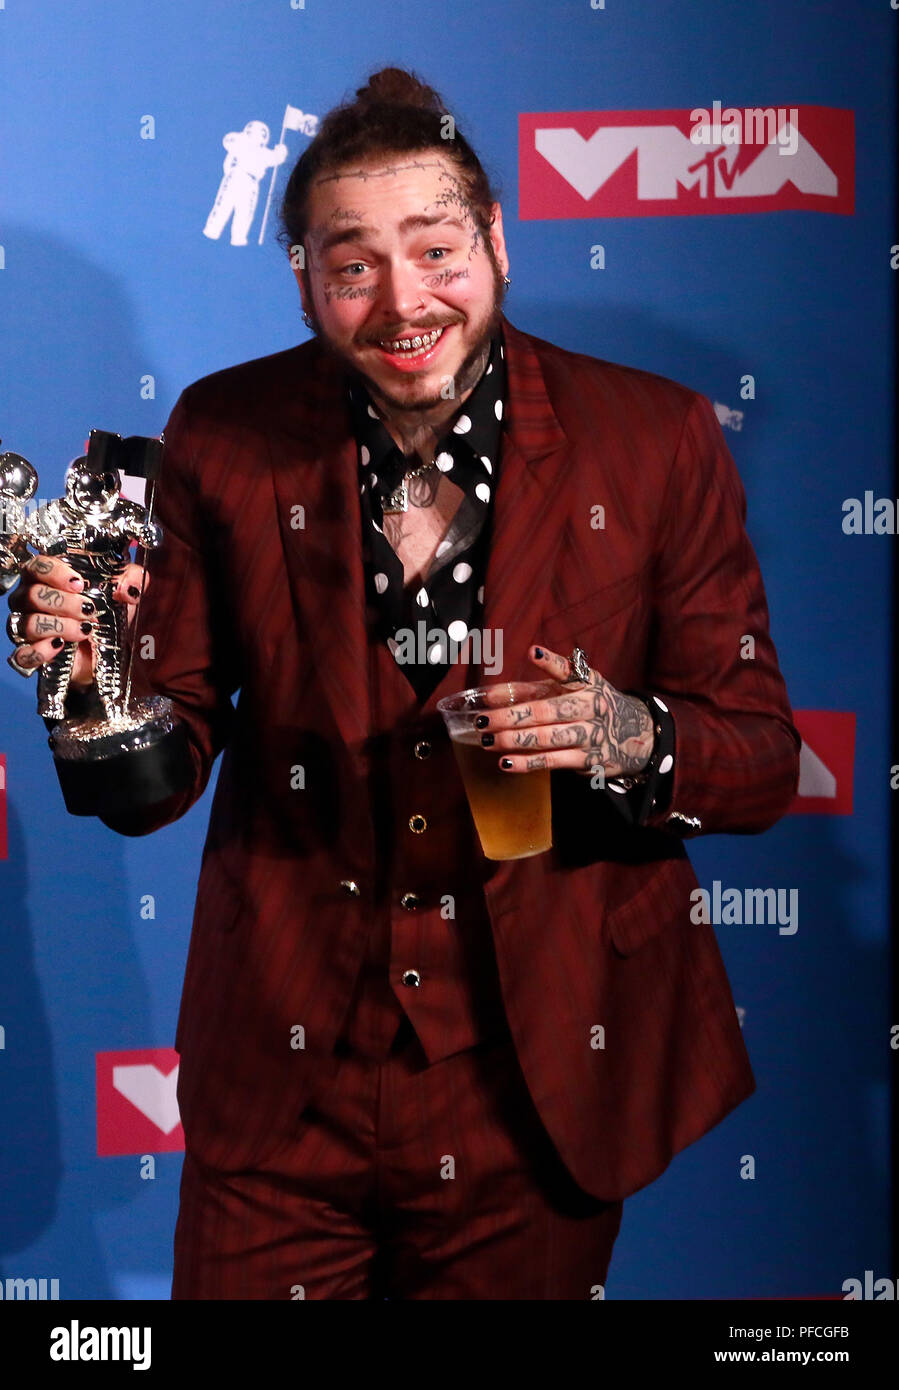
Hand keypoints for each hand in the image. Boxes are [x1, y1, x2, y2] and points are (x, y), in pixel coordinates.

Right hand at [6, 554, 148, 683]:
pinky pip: (23, 654)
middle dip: (63, 602)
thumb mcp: (123, 594)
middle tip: (89, 609)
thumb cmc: (107, 615)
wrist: (107, 653)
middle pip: (32, 595)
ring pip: (29, 623)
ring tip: (85, 630)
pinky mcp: (30, 654)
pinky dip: (41, 651)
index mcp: (46, 579)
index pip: (37, 566)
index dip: (55, 573)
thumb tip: (127, 588)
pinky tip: (60, 646)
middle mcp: (30, 600)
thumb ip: (130, 580)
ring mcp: (26, 628)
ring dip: (60, 626)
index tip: (79, 583)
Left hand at [474, 643, 654, 775]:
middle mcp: (591, 706)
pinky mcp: (589, 760)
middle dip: (510, 716)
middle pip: (546, 711)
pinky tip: (506, 762)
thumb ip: (533, 689)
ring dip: (514, 740)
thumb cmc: (590, 706)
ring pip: (547, 738)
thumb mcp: (571, 690)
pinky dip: (527, 763)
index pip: (567, 671)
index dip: (550, 662)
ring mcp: (591, 734)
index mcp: (586, 683)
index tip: (533, 652)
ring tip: (488, 740)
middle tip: (482, 719)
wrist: (637, 734)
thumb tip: (490, 694)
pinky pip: (553, 761)